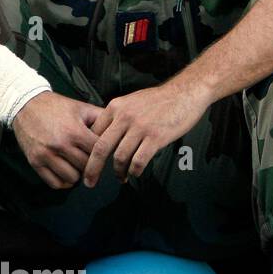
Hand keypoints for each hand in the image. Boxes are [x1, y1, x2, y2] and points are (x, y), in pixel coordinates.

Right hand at [10, 91, 103, 188]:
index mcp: (74, 132)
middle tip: (90, 159)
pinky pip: (54, 183)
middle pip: (86, 167)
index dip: (104, 153)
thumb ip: (102, 118)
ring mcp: (46, 155)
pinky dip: (63, 181)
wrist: (25, 104)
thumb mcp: (81, 107)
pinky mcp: (35, 162)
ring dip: (77, 174)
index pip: (98, 153)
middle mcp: (60, 145)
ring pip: (72, 178)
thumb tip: (119, 129)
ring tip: (76, 165)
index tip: (104, 153)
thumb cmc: (55, 106)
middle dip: (91, 163)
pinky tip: (65, 171)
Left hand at [81, 82, 210, 186]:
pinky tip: (135, 173)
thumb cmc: (159, 99)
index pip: (93, 133)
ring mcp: (140, 127)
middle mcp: (124, 117)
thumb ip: (117, 117)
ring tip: (120, 177)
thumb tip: (105, 135)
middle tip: (90, 181)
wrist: (185, 92)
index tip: (87, 163)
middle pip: (101, 147)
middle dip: (93, 168)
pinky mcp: (156, 137)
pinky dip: (135, 170)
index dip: (88, 151)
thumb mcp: (130, 102)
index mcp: (115, 107)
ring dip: (118, 172)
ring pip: (120, 157)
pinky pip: (139, 160)